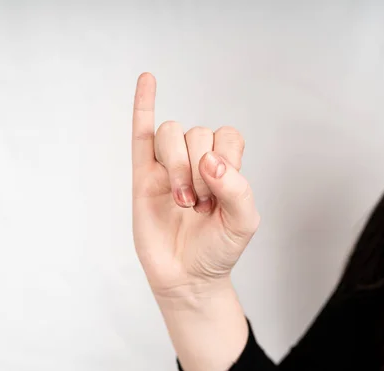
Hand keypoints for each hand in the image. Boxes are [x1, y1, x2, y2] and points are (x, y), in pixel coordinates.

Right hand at [131, 73, 259, 299]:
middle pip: (196, 134)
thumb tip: (209, 159)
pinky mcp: (143, 176)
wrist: (187, 278)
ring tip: (182, 201)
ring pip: (169, 134)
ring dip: (177, 165)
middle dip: (199, 171)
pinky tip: (147, 79)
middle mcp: (196, 161)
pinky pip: (141, 133)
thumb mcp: (242, 223)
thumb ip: (235, 188)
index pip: (227, 137)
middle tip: (200, 206)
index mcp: (224, 166)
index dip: (225, 160)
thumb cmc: (217, 249)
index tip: (222, 195)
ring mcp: (168, 166)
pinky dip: (143, 104)